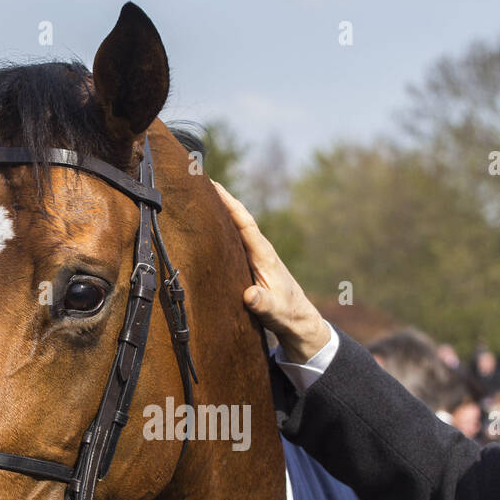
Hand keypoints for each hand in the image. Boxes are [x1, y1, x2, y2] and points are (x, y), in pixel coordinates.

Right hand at [212, 181, 330, 363]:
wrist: (299, 319)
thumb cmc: (286, 314)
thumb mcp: (274, 311)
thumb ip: (262, 303)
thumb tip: (249, 296)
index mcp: (264, 255)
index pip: (244, 223)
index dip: (229, 204)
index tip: (213, 186)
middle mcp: (260, 250)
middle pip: (238, 218)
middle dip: (221, 199)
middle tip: (200, 180)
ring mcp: (257, 255)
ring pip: (237, 227)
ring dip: (221, 211)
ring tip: (201, 195)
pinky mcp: (253, 263)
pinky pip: (236, 239)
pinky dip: (224, 227)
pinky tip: (211, 224)